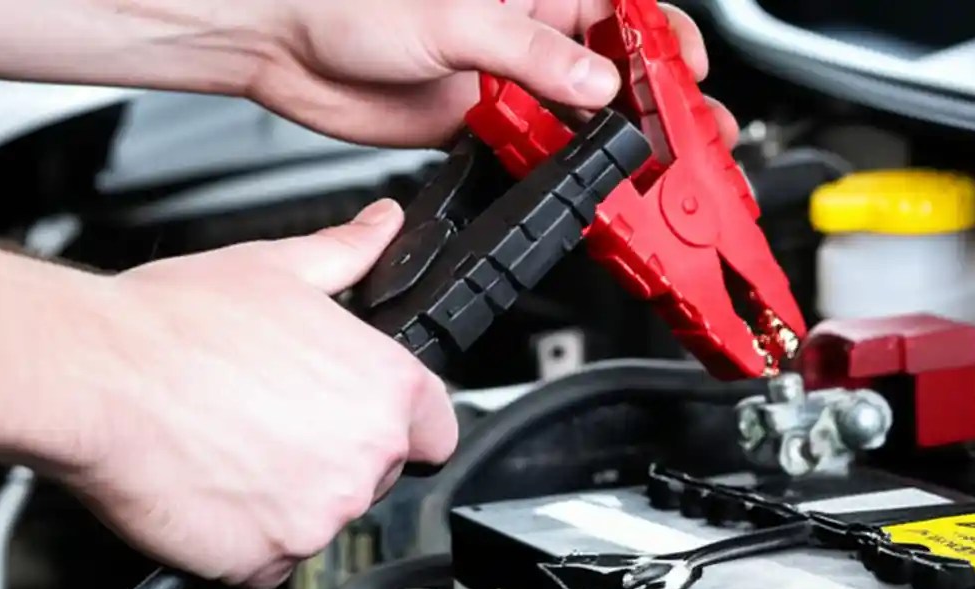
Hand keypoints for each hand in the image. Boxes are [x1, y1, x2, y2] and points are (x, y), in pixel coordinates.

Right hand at [62, 200, 455, 588]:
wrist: (93, 376)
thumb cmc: (175, 324)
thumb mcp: (277, 268)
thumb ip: (348, 254)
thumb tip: (381, 227)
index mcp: (384, 386)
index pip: (435, 428)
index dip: (400, 421)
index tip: (360, 413)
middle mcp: (365, 456)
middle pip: (376, 472)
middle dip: (333, 453)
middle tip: (270, 418)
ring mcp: (318, 516)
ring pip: (321, 516)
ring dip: (287, 495)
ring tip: (230, 443)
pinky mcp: (265, 562)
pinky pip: (269, 559)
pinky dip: (244, 536)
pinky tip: (211, 485)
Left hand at [248, 0, 737, 146]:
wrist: (286, 46)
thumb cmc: (350, 0)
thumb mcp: (453, 18)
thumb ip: (528, 53)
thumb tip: (592, 80)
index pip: (621, 12)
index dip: (662, 44)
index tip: (687, 76)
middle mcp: (526, 35)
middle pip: (610, 71)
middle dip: (653, 104)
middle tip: (689, 139)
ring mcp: (505, 84)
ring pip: (577, 117)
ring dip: (611, 146)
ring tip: (647, 173)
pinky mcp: (480, 126)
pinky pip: (534, 151)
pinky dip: (559, 170)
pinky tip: (582, 184)